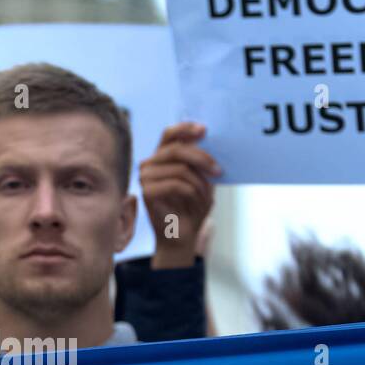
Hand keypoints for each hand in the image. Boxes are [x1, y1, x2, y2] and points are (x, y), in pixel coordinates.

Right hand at [140, 122, 219, 267]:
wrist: (183, 236)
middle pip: (177, 149)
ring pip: (179, 168)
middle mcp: (150, 163)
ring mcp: (146, 177)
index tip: (204, 130)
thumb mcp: (203, 179)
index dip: (186, 128)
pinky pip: (175, 184)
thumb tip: (209, 139)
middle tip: (218, 171)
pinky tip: (195, 202)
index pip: (170, 133)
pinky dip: (191, 193)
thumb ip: (202, 160)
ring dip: (199, 183)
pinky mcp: (147, 192)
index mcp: (162, 156)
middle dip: (202, 158)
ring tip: (206, 197)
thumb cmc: (193, 207)